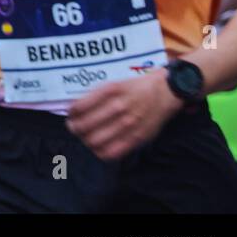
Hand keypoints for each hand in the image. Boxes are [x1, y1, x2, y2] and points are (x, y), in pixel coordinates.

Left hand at [65, 70, 184, 160]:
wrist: (165, 92)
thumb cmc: (135, 87)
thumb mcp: (113, 84)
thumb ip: (95, 96)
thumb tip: (73, 109)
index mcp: (110, 90)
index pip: (79, 107)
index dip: (70, 114)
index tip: (71, 115)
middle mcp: (118, 106)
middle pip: (84, 126)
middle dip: (74, 128)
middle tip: (74, 127)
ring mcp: (129, 124)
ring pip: (95, 141)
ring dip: (85, 140)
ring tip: (85, 137)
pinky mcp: (137, 138)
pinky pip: (112, 152)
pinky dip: (100, 152)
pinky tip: (98, 147)